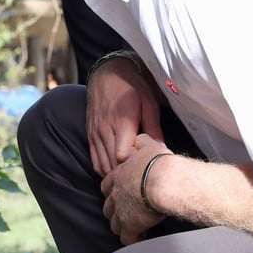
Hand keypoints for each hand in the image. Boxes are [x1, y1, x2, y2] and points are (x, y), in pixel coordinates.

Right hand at [86, 59, 163, 176]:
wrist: (106, 76)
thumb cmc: (131, 88)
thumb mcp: (149, 102)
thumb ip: (154, 127)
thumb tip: (162, 149)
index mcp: (122, 120)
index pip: (123, 154)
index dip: (136, 164)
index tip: (147, 162)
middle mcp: (105, 129)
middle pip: (114, 164)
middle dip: (128, 173)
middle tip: (142, 174)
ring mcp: (95, 135)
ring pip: (103, 166)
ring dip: (117, 175)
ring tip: (131, 176)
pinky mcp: (90, 137)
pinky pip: (96, 162)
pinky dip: (106, 171)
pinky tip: (118, 171)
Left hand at [100, 134, 170, 244]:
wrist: (164, 181)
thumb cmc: (158, 163)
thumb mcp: (148, 145)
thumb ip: (141, 142)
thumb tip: (140, 139)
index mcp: (118, 176)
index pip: (106, 186)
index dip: (112, 191)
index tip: (121, 194)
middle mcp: (115, 195)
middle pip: (108, 207)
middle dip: (116, 211)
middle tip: (128, 213)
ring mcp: (121, 211)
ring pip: (114, 224)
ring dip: (123, 227)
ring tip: (134, 228)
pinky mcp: (130, 225)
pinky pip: (127, 238)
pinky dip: (132, 239)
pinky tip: (140, 238)